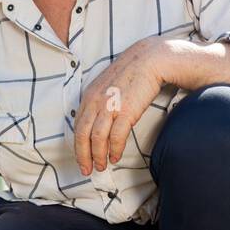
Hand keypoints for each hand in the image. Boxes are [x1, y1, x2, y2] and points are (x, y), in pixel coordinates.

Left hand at [73, 36, 167, 174]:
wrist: (151, 59)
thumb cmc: (132, 73)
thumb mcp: (107, 85)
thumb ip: (98, 101)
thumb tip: (95, 121)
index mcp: (89, 95)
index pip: (77, 125)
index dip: (77, 145)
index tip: (81, 157)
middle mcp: (95, 101)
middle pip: (82, 135)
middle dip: (83, 155)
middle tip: (86, 170)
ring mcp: (110, 106)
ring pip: (97, 139)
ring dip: (98, 156)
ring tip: (101, 166)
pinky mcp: (126, 110)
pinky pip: (116, 136)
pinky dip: (114, 150)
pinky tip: (116, 157)